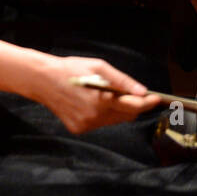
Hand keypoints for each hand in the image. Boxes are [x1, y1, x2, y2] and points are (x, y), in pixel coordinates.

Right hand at [30, 56, 161, 133]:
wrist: (41, 80)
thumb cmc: (69, 69)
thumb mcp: (98, 66)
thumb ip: (122, 81)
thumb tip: (142, 91)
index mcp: (101, 99)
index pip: (134, 106)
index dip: (148, 103)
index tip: (156, 98)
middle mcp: (95, 115)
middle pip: (127, 116)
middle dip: (130, 105)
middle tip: (122, 92)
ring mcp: (86, 124)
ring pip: (113, 120)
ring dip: (114, 110)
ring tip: (100, 95)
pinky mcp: (78, 128)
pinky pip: (99, 124)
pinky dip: (99, 115)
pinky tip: (87, 103)